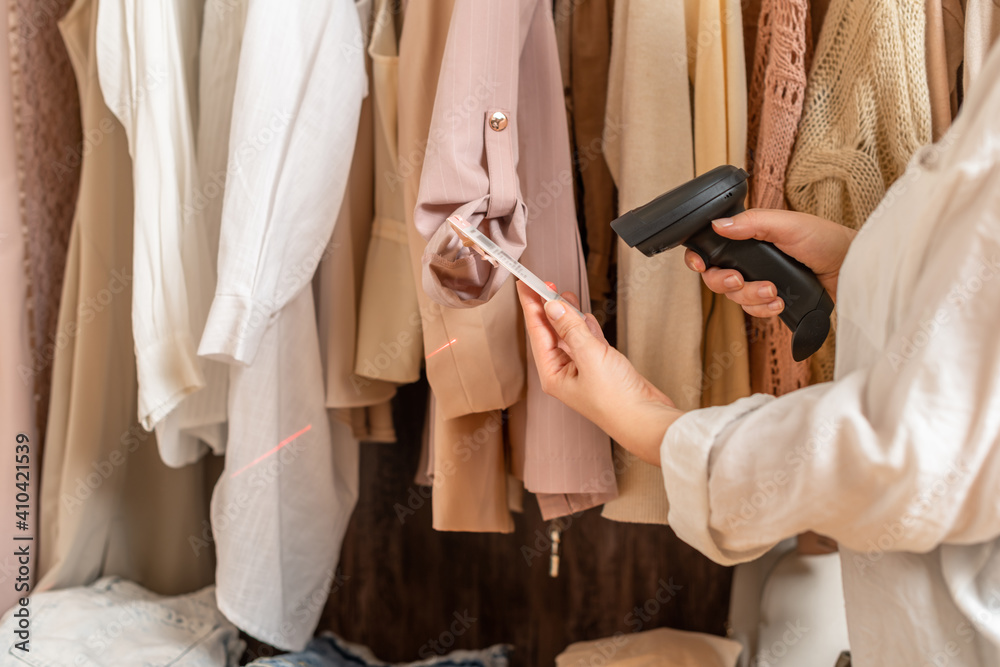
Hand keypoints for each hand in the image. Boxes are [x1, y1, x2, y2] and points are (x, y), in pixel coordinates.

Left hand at [516, 281, 683, 465]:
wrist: (646, 418)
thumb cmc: (617, 400)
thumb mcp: (590, 356)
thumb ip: (571, 329)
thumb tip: (552, 307)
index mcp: (552, 375)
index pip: (536, 333)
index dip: (531, 306)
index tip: (525, 285)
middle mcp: (564, 372)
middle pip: (550, 332)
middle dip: (547, 307)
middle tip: (544, 283)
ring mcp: (583, 369)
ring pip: (569, 334)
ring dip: (567, 314)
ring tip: (562, 293)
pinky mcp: (601, 367)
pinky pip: (587, 341)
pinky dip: (585, 326)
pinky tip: (583, 315)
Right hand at [685, 209, 855, 317]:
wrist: (852, 270)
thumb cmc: (826, 240)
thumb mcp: (788, 225)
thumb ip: (752, 223)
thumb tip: (718, 224)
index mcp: (749, 237)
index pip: (712, 248)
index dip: (699, 258)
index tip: (700, 264)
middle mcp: (751, 261)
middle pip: (716, 278)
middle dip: (725, 282)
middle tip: (740, 280)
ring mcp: (761, 282)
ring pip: (735, 298)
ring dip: (751, 297)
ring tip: (774, 291)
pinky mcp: (773, 301)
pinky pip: (754, 312)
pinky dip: (764, 309)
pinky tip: (780, 302)